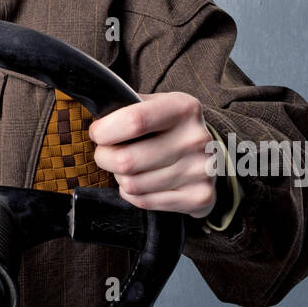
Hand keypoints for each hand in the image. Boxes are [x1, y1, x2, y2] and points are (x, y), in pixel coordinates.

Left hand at [89, 91, 217, 217]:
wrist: (211, 153)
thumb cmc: (169, 127)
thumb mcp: (156, 105)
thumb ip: (127, 107)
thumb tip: (96, 119)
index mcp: (183, 108)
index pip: (134, 121)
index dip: (105, 131)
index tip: (97, 133)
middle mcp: (195, 139)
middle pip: (127, 160)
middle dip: (105, 158)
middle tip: (106, 154)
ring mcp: (200, 170)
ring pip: (132, 184)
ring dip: (120, 177)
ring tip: (129, 168)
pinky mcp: (200, 197)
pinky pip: (144, 201)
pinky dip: (133, 195)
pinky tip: (142, 183)